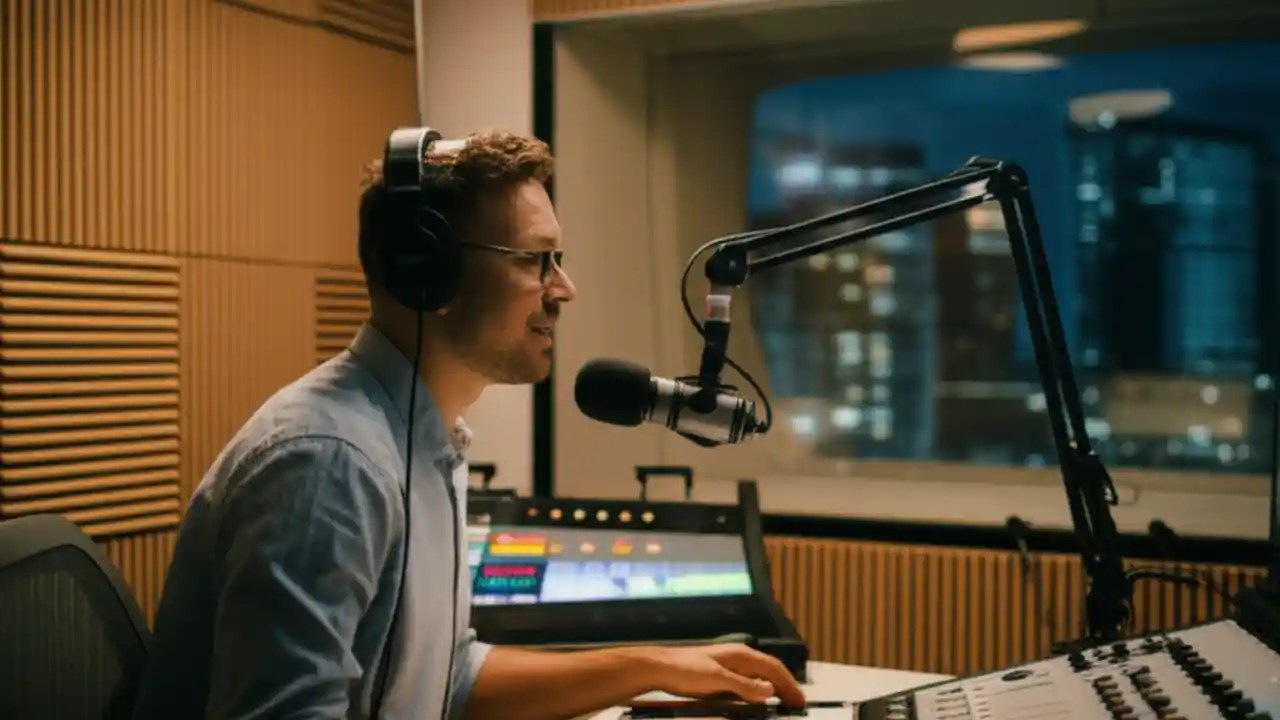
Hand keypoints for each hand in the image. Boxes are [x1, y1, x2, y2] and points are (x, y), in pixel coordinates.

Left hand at [639, 644, 805, 707]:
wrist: (659, 668)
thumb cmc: (686, 670)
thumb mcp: (717, 679)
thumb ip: (744, 685)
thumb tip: (770, 690)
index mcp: (741, 655)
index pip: (773, 668)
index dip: (789, 684)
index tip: (800, 701)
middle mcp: (738, 659)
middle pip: (768, 672)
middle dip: (784, 688)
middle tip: (796, 706)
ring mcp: (728, 667)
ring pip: (758, 679)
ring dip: (772, 691)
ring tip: (782, 706)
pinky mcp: (719, 677)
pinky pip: (745, 686)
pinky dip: (757, 695)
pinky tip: (756, 704)